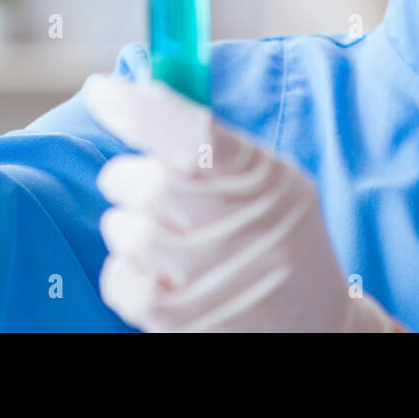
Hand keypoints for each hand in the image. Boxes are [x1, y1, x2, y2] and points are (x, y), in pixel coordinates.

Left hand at [84, 73, 401, 331]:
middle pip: (151, 186)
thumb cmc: (274, 237)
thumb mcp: (263, 179)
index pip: (198, 133)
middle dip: (127, 181)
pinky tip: (152, 273)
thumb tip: (127, 96)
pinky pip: (124, 284)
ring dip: (127, 230)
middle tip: (139, 188)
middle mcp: (255, 227)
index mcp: (266, 178)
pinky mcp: (197, 325)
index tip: (101, 91)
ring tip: (157, 238)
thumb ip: (206, 142)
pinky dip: (123, 273)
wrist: (317, 324)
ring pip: (131, 234)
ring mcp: (228, 282)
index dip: (141, 109)